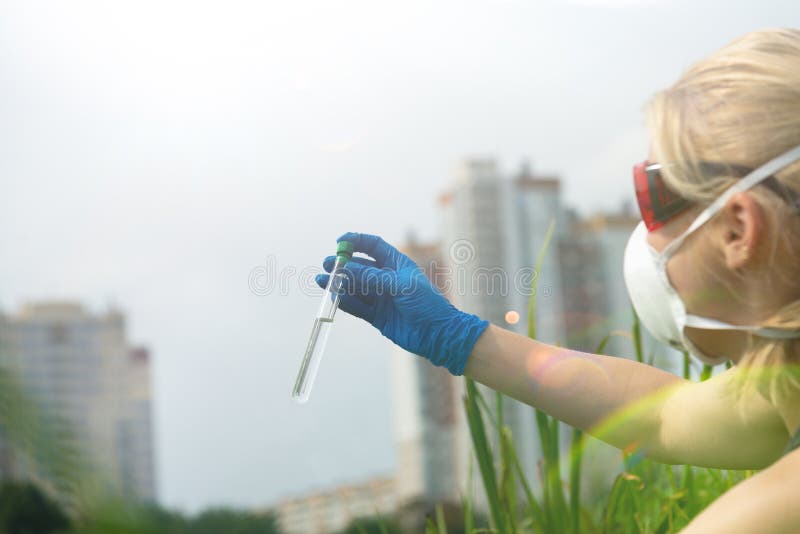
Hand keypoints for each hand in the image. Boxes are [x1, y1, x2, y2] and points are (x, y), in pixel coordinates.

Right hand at [314, 232, 488, 375]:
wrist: (437, 334)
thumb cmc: (426, 304)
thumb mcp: (400, 285)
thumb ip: (372, 277)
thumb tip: (346, 268)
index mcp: (396, 264)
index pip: (373, 246)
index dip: (356, 241)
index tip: (339, 242)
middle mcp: (386, 279)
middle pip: (359, 267)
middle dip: (342, 265)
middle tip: (327, 264)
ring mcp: (381, 298)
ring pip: (355, 288)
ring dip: (339, 284)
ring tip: (323, 282)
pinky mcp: (377, 316)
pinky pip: (357, 307)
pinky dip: (344, 302)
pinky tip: (334, 297)